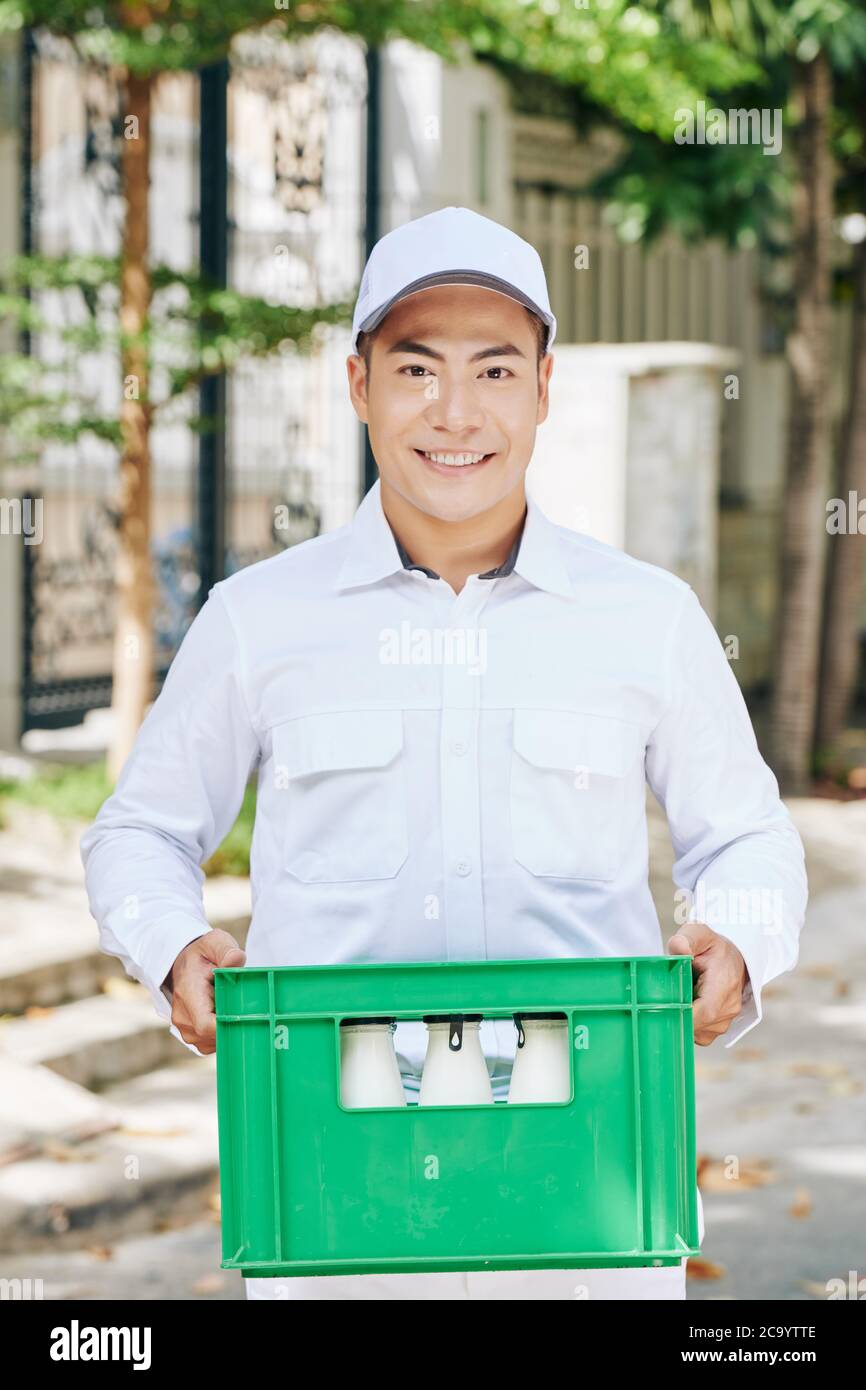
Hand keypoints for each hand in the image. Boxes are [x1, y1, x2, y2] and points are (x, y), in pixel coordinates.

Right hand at [166, 930, 245, 1054]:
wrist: (184, 964)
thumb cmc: (203, 954)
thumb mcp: (214, 942)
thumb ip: (227, 950)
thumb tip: (236, 961)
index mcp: (188, 993)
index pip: (205, 1024)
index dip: (228, 1025)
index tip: (246, 1014)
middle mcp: (182, 1016)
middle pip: (214, 1036)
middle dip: (234, 1024)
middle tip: (246, 1006)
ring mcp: (185, 1029)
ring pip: (215, 1042)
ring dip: (229, 1028)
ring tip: (232, 1006)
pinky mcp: (192, 1036)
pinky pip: (213, 1043)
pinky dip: (224, 1031)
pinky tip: (227, 1014)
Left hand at [667, 921, 747, 1045]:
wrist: (733, 959)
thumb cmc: (712, 947)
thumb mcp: (699, 934)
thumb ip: (686, 939)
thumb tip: (678, 950)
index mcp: (725, 984)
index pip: (706, 1011)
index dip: (684, 1015)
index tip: (664, 1009)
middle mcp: (729, 1007)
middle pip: (698, 1025)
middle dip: (677, 1016)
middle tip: (660, 1002)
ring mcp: (726, 1021)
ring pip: (696, 1033)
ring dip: (682, 1020)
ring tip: (678, 999)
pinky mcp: (719, 1028)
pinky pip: (698, 1035)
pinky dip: (688, 1024)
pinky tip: (684, 1007)